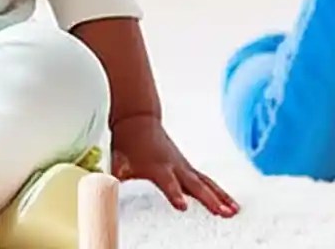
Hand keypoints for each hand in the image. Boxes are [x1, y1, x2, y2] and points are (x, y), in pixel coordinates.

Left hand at [111, 115, 238, 217]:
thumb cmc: (128, 142)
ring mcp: (184, 166)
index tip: (183, 206)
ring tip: (234, 211)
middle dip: (210, 199)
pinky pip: (207, 181)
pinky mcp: (188, 167)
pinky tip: (229, 203)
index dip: (175, 194)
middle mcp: (175, 166)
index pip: (168, 183)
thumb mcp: (117, 162)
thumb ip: (112, 179)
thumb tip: (101, 193)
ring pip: (206, 183)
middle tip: (223, 213)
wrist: (138, 120)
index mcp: (158, 167)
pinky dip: (219, 192)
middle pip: (196, 185)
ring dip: (221, 197)